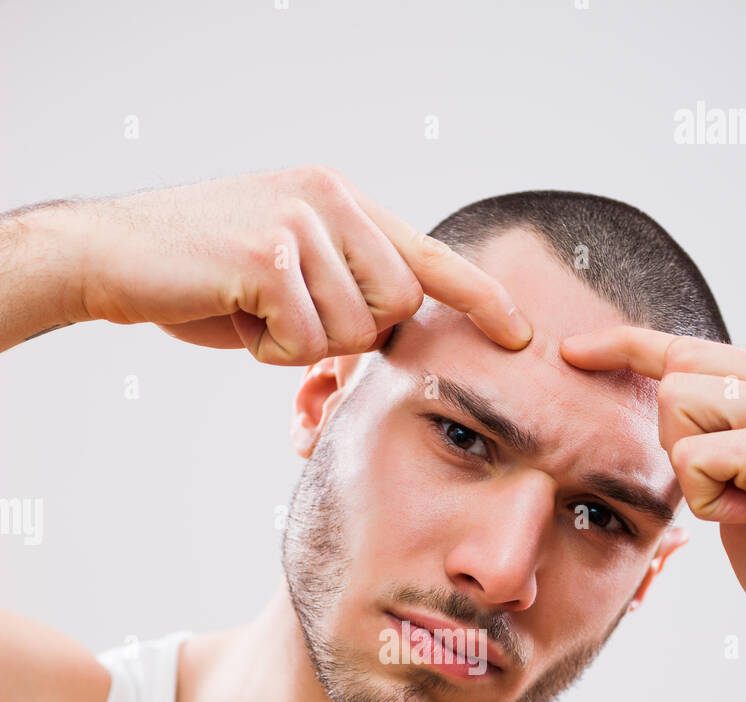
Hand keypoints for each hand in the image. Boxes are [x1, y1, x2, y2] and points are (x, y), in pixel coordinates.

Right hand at [66, 165, 532, 364]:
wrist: (115, 257)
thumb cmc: (200, 277)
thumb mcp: (284, 269)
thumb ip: (339, 283)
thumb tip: (387, 332)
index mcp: (338, 200)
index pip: (425, 253)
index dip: (478, 297)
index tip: (520, 332)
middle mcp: (329, 199)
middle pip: (398, 306)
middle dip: (352, 337)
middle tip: (288, 321)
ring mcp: (301, 221)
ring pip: (353, 330)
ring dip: (300, 344)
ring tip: (251, 311)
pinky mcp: (270, 254)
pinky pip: (305, 338)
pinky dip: (269, 349)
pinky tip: (233, 314)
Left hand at [560, 326, 745, 663]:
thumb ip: (720, 428)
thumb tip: (664, 396)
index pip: (694, 346)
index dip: (627, 345)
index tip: (574, 350)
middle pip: (678, 374)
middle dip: (675, 440)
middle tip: (724, 489)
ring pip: (679, 403)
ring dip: (693, 472)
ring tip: (744, 503)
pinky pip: (694, 456)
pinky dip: (707, 500)